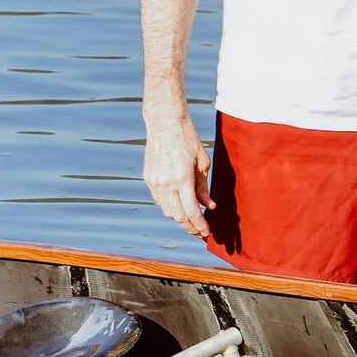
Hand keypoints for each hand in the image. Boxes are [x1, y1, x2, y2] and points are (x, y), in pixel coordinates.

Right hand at [141, 103, 213, 241]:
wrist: (165, 123)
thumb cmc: (187, 140)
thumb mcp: (202, 163)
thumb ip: (204, 188)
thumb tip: (208, 206)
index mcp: (182, 179)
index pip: (192, 211)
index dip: (200, 225)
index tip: (207, 232)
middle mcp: (166, 183)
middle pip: (178, 216)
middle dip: (190, 227)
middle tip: (200, 233)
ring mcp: (155, 182)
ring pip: (167, 210)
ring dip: (180, 219)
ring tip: (191, 222)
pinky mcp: (149, 178)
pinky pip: (160, 201)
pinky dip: (170, 208)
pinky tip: (179, 208)